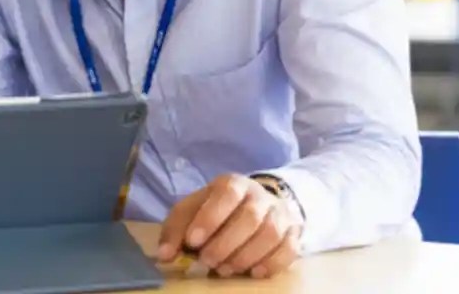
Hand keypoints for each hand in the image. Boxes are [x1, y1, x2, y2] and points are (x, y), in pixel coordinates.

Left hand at [159, 174, 302, 278]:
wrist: (256, 204)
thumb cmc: (217, 209)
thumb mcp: (192, 210)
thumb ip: (176, 229)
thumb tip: (164, 255)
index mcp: (232, 184)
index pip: (225, 194)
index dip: (210, 218)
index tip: (193, 241)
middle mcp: (260, 196)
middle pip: (250, 217)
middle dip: (226, 243)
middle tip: (207, 262)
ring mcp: (280, 214)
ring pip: (270, 234)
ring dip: (246, 256)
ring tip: (225, 270)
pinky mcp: (293, 234)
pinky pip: (289, 249)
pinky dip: (272, 263)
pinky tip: (253, 273)